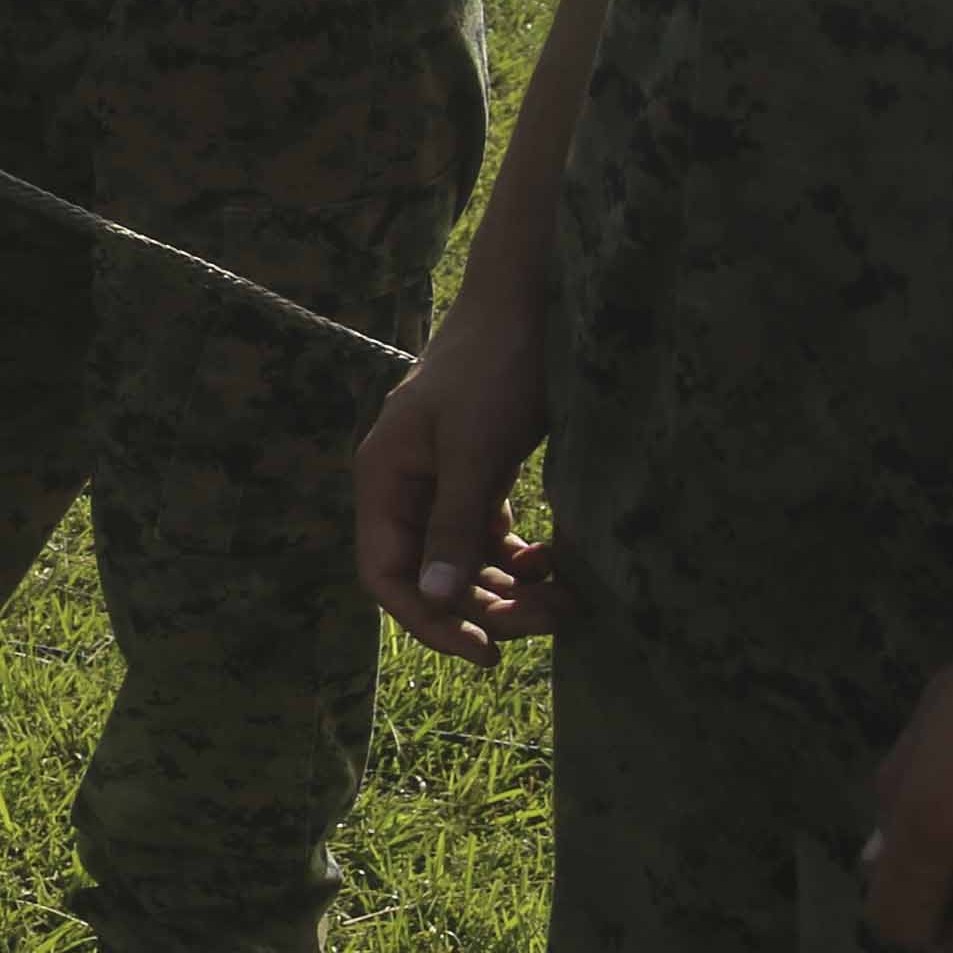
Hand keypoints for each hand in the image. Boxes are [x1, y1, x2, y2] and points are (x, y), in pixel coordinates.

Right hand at [357, 258, 559, 661]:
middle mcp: (405, 486)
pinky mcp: (479, 472)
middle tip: (551, 620)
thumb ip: (455, 527)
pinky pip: (491, 537)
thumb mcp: (476, 452)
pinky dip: (522, 559)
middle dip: (487, 606)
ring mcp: (442, 479)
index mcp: (384, 479)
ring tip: (568, 600)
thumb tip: (437, 600)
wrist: (529, 301)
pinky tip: (556, 563)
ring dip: (510, 589)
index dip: (429, 620)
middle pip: (431, 575)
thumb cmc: (494, 368)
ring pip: (465, 561)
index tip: (487, 650)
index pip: (386, 574)